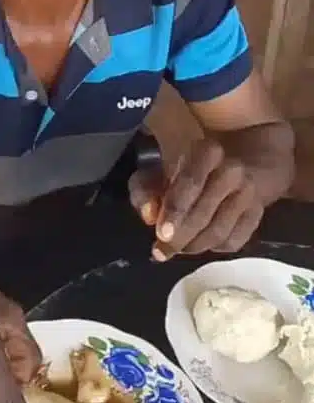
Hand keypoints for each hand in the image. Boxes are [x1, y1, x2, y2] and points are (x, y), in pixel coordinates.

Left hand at [129, 138, 263, 258]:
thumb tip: (149, 216)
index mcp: (207, 152)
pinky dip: (211, 249)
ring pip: (219, 232)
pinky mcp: (257, 215)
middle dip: (180, 237)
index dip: (175, 210)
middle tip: (162, 251)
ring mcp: (250, 194)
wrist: (229, 171)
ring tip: (177, 247)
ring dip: (194, 246)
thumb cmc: (184, 175)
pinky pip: (233, 242)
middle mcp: (234, 170)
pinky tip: (199, 242)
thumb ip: (145, 192)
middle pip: (205, 212)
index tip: (162, 233)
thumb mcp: (156, 174)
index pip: (191, 182)